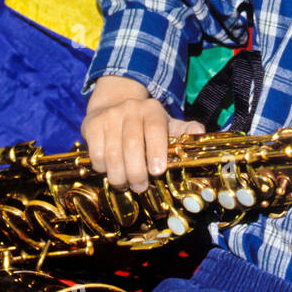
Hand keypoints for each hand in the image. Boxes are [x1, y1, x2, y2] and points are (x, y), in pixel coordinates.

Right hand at [82, 75, 205, 192]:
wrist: (112, 105)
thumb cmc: (144, 123)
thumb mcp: (166, 123)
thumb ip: (184, 130)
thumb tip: (201, 132)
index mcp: (152, 109)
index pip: (154, 129)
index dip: (156, 151)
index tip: (158, 171)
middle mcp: (130, 109)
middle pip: (132, 145)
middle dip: (136, 172)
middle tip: (141, 187)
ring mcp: (109, 116)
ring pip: (112, 154)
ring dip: (119, 176)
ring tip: (126, 185)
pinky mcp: (91, 126)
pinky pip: (96, 155)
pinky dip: (103, 169)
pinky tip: (110, 172)